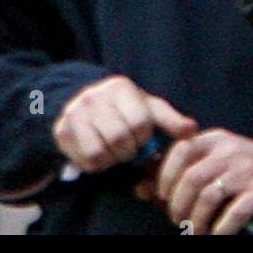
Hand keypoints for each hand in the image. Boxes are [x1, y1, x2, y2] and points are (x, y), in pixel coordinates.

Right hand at [53, 75, 197, 173]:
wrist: (85, 103)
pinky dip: (97, 165)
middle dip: (129, 150)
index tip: (142, 137)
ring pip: (100, 152)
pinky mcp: (61, 131)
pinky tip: (102, 154)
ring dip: (113, 159)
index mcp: (120, 87)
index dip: (144, 137)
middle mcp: (94, 97)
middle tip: (129, 148)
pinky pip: (85, 160)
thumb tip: (191, 130)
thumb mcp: (149, 108)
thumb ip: (170, 120)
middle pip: (119, 138)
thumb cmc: (125, 108)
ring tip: (115, 151)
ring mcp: (75, 113)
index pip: (140, 122)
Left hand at [151, 130, 252, 234]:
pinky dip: (219, 230)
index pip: (181, 150)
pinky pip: (233, 214)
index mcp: (215, 139)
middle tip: (178, 220)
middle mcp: (231, 150)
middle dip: (179, 206)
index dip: (165, 176)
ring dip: (196, 221)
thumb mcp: (210, 161)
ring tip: (196, 230)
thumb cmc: (237, 169)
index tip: (162, 196)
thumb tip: (140, 188)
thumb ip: (177, 172)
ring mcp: (248, 170)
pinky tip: (215, 234)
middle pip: (192, 178)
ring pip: (208, 197)